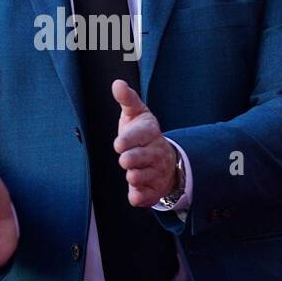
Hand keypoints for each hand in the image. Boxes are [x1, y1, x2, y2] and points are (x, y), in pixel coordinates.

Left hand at [112, 79, 178, 207]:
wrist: (163, 161)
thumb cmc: (142, 134)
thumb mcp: (136, 114)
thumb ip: (127, 99)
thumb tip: (117, 84)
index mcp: (151, 132)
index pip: (142, 134)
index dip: (130, 139)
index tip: (118, 144)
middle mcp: (156, 152)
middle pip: (143, 158)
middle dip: (132, 159)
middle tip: (124, 160)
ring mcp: (156, 172)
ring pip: (144, 177)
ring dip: (136, 177)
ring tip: (131, 174)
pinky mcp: (153, 190)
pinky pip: (145, 197)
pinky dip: (139, 196)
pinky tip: (134, 193)